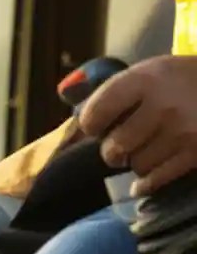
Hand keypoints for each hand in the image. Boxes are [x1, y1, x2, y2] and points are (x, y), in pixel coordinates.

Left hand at [81, 55, 196, 195]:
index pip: (96, 113)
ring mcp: (183, 131)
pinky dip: (147, 182)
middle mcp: (163, 105)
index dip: (92, 125)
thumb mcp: (152, 71)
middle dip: (114, 150)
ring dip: (137, 162)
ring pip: (137, 165)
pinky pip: (156, 179)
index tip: (99, 126)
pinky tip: (146, 178)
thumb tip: (69, 100)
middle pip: (115, 146)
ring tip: (149, 149)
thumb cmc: (186, 80)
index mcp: (146, 79)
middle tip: (122, 146)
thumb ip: (114, 89)